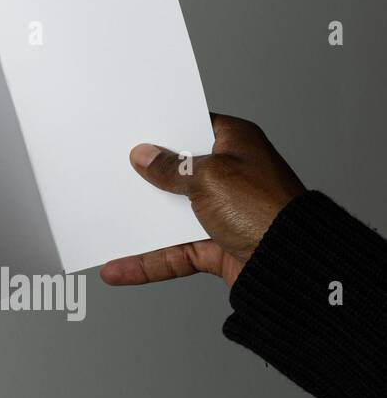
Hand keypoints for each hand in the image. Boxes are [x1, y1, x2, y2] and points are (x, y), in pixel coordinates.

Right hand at [101, 114, 304, 287]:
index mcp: (236, 145)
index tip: (131, 131)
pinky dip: (147, 262)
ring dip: (139, 225)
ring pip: (170, 217)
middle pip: (175, 174)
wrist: (294, 267)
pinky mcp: (214, 247)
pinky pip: (173, 253)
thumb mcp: (208, 176)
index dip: (162, 129)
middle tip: (108, 170)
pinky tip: (118, 268)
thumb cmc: (264, 209)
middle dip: (143, 178)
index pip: (192, 128)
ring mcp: (221, 213)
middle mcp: (229, 176)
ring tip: (103, 224)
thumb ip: (170, 168)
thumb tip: (144, 157)